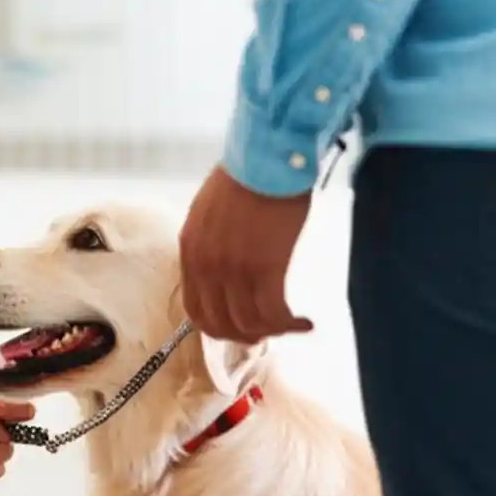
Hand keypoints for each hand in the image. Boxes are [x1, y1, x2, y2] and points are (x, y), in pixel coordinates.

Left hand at [179, 165, 314, 343]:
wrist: (267, 158)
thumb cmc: (245, 178)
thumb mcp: (209, 213)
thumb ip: (209, 245)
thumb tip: (223, 273)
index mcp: (189, 251)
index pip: (195, 310)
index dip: (219, 328)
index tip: (242, 327)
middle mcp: (206, 265)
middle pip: (220, 325)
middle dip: (246, 336)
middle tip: (270, 332)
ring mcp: (233, 269)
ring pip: (249, 324)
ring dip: (273, 332)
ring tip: (294, 324)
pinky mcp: (265, 267)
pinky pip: (273, 313)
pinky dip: (290, 325)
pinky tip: (305, 322)